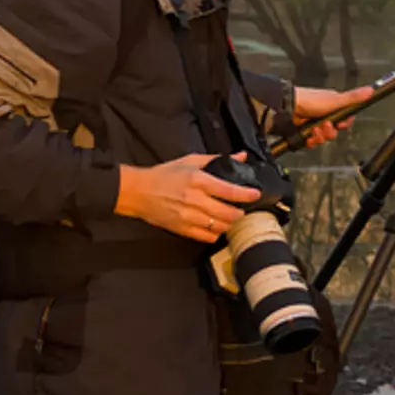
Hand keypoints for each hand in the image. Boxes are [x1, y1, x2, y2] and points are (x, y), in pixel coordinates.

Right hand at [115, 153, 259, 242]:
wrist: (138, 192)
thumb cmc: (163, 175)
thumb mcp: (190, 161)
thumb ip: (216, 160)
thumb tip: (240, 157)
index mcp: (197, 181)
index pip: (228, 191)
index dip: (246, 195)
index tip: (255, 194)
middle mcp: (194, 200)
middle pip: (227, 213)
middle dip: (239, 213)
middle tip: (241, 209)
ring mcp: (188, 217)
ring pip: (219, 227)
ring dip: (228, 223)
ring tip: (229, 217)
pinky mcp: (183, 229)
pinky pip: (207, 237)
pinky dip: (215, 233)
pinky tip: (215, 226)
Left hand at [292, 84, 373, 146]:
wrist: (288, 107)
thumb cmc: (311, 101)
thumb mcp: (335, 100)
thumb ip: (353, 98)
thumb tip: (371, 90)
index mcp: (333, 106)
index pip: (345, 119)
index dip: (344, 124)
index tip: (341, 124)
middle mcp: (325, 115)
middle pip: (335, 131)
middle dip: (330, 132)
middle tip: (324, 126)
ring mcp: (314, 123)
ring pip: (324, 137)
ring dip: (321, 137)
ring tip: (314, 130)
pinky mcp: (305, 131)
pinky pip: (313, 141)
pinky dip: (312, 141)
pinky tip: (309, 138)